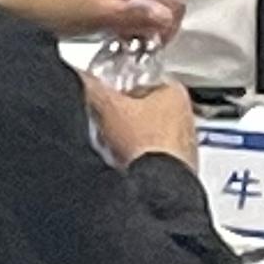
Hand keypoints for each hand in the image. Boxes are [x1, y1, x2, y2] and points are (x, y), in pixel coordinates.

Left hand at [0, 0, 180, 42]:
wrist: (7, 5)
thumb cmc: (45, 6)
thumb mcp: (98, 15)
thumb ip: (135, 15)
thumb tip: (165, 18)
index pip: (172, 2)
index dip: (170, 30)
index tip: (155, 49)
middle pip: (158, 6)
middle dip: (155, 30)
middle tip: (138, 51)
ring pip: (139, 11)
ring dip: (136, 32)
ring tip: (119, 48)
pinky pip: (119, 14)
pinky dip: (119, 29)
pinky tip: (104, 40)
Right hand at [86, 73, 203, 168]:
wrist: (159, 186)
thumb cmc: (147, 144)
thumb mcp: (107, 107)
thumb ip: (91, 87)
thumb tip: (79, 78)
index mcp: (173, 90)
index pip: (137, 77)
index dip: (113, 86)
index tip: (100, 95)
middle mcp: (184, 114)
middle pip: (140, 107)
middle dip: (120, 114)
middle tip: (103, 121)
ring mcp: (183, 142)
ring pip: (143, 132)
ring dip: (126, 137)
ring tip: (111, 144)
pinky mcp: (177, 165)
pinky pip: (148, 154)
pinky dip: (135, 156)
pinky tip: (124, 161)